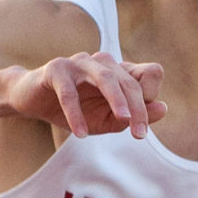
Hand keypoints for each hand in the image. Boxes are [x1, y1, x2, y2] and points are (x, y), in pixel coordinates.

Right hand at [6, 52, 165, 138]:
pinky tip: (79, 133)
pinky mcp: (56, 69)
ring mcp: (80, 62)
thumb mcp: (107, 120)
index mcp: (120, 71)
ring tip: (123, 122)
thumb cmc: (76, 112)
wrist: (33, 102)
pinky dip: (76, 114)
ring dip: (116, 100)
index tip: (142, 122)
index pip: (151, 73)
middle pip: (130, 81)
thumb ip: (134, 116)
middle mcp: (103, 62)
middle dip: (138, 109)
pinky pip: (69, 92)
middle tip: (140, 135)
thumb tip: (163, 108)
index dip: (152, 95)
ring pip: (105, 78)